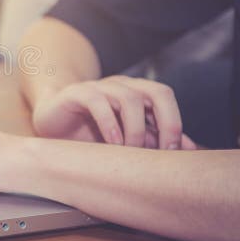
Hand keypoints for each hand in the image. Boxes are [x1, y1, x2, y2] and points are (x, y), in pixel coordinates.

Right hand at [32, 75, 196, 149]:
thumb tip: (189, 149)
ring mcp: (98, 87)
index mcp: (135, 93)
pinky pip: (98, 101)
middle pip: (156, 91)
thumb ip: (154, 140)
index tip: (173, 154)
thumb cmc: (88, 132)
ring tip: (129, 152)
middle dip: (165, 122)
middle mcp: (121, 86)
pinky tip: (111, 143)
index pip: (165, 98)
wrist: (50, 121)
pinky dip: (109, 123)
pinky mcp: (76, 93)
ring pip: (128, 98)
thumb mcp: (125, 139)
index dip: (174, 123)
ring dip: (135, 130)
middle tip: (160, 152)